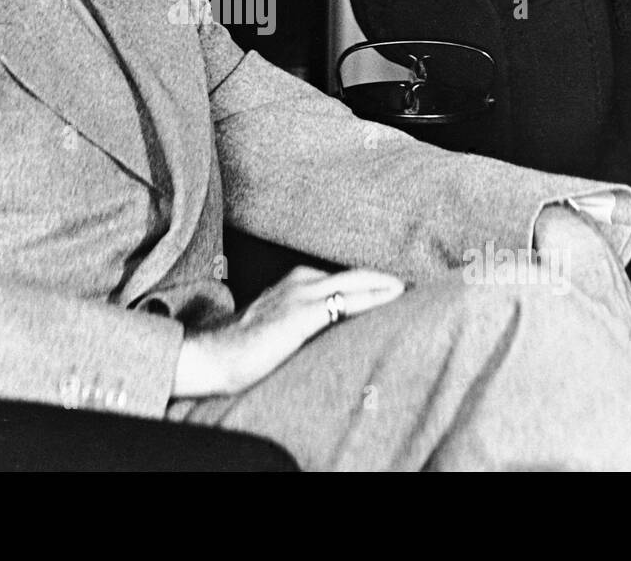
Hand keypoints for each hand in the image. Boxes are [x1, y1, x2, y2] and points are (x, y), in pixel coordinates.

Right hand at [172, 265, 404, 398]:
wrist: (213, 355)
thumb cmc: (243, 347)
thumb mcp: (280, 326)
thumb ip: (305, 321)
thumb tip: (333, 330)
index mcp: (295, 282)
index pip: (344, 277)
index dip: (373, 281)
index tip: (399, 285)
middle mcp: (301, 281)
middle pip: (356, 274)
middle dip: (387, 279)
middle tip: (418, 283)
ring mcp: (301, 295)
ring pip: (356, 282)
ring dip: (387, 285)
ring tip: (414, 289)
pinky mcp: (301, 314)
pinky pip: (348, 301)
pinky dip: (375, 298)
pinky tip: (394, 298)